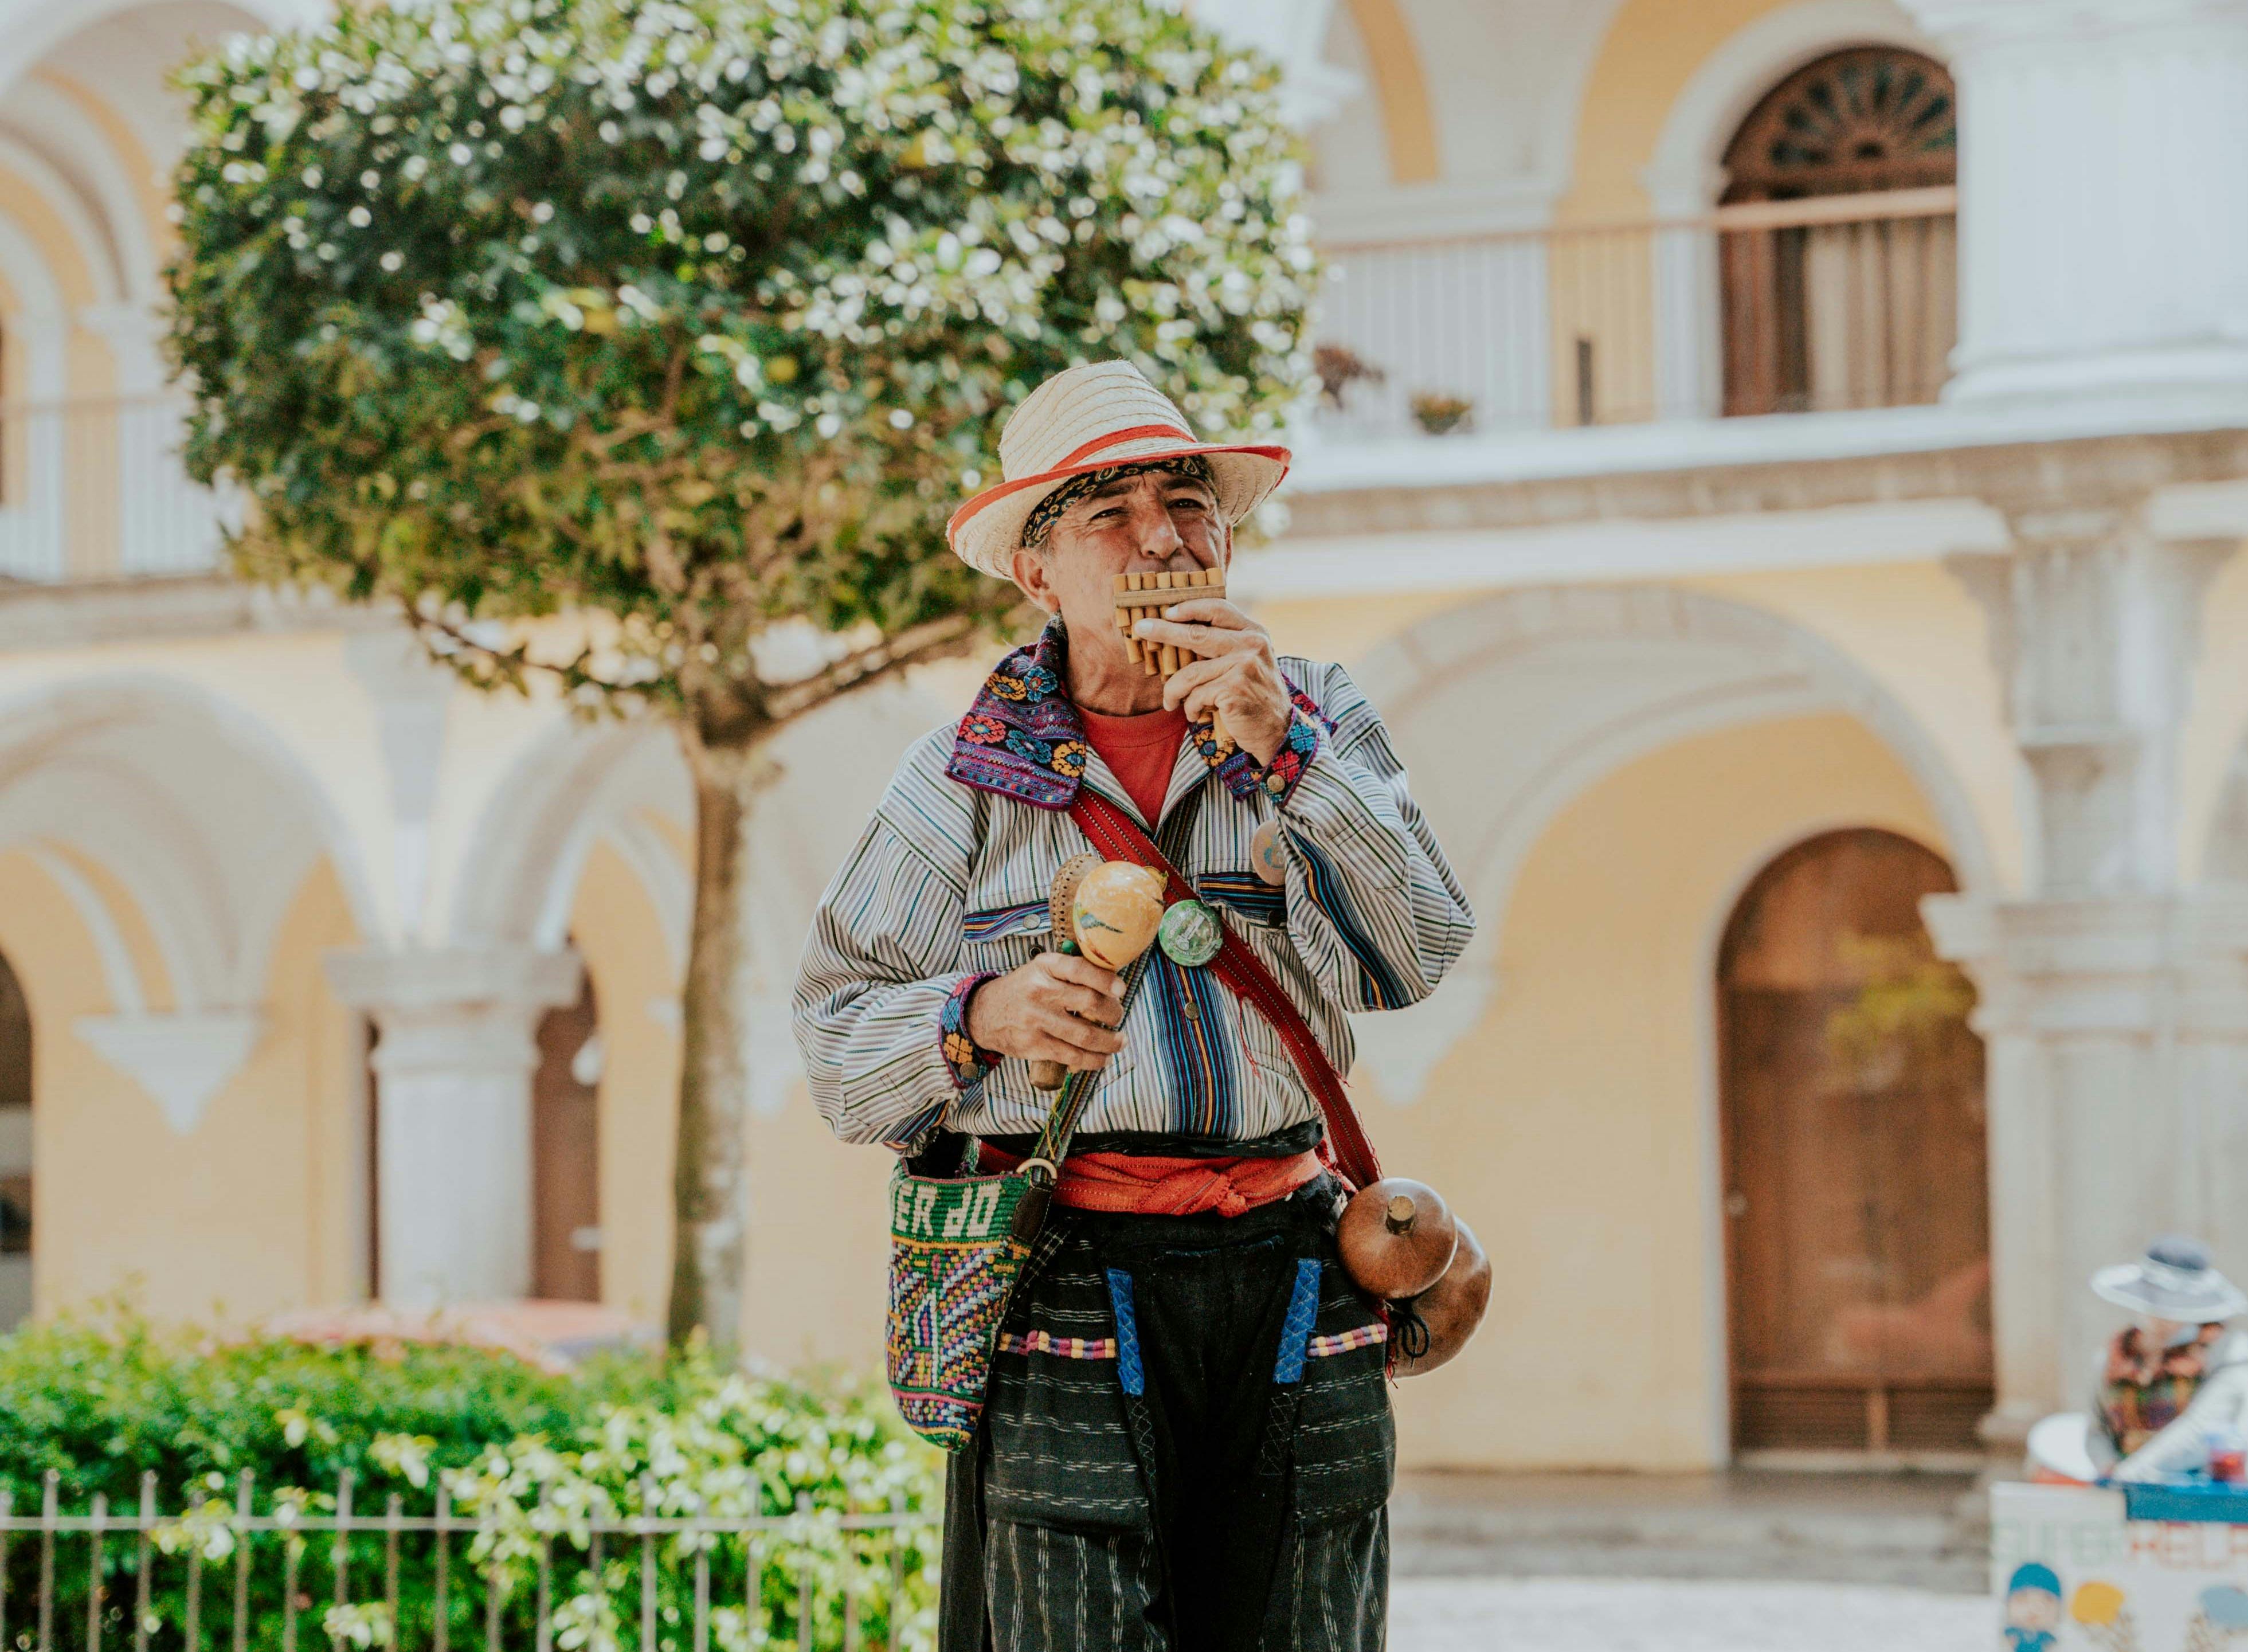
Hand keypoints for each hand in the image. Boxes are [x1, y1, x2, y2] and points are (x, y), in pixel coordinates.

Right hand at [966, 952, 1126, 1071]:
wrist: (984, 1013)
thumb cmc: (1023, 989)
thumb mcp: (1041, 969)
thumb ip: (1071, 972)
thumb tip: (1113, 983)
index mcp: (1045, 967)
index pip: (1080, 969)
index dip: (1105, 979)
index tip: (1121, 989)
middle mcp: (1040, 991)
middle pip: (1089, 1002)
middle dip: (1113, 1012)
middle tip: (1118, 1017)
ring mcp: (1036, 1020)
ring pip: (1084, 1035)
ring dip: (1109, 1041)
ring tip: (1119, 1041)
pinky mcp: (1034, 1045)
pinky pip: (1071, 1056)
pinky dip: (1092, 1060)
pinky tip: (1102, 1058)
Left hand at [1131, 598, 1291, 763]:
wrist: (1277, 730)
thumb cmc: (1254, 696)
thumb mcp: (1247, 662)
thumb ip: (1225, 645)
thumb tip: (1178, 631)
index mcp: (1254, 633)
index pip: (1218, 609)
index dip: (1190, 608)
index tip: (1168, 611)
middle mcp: (1251, 645)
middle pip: (1196, 634)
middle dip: (1163, 631)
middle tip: (1140, 629)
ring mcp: (1244, 666)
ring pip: (1189, 673)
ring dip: (1173, 690)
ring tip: (1170, 702)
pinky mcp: (1234, 690)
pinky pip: (1195, 696)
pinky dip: (1190, 708)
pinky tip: (1195, 714)